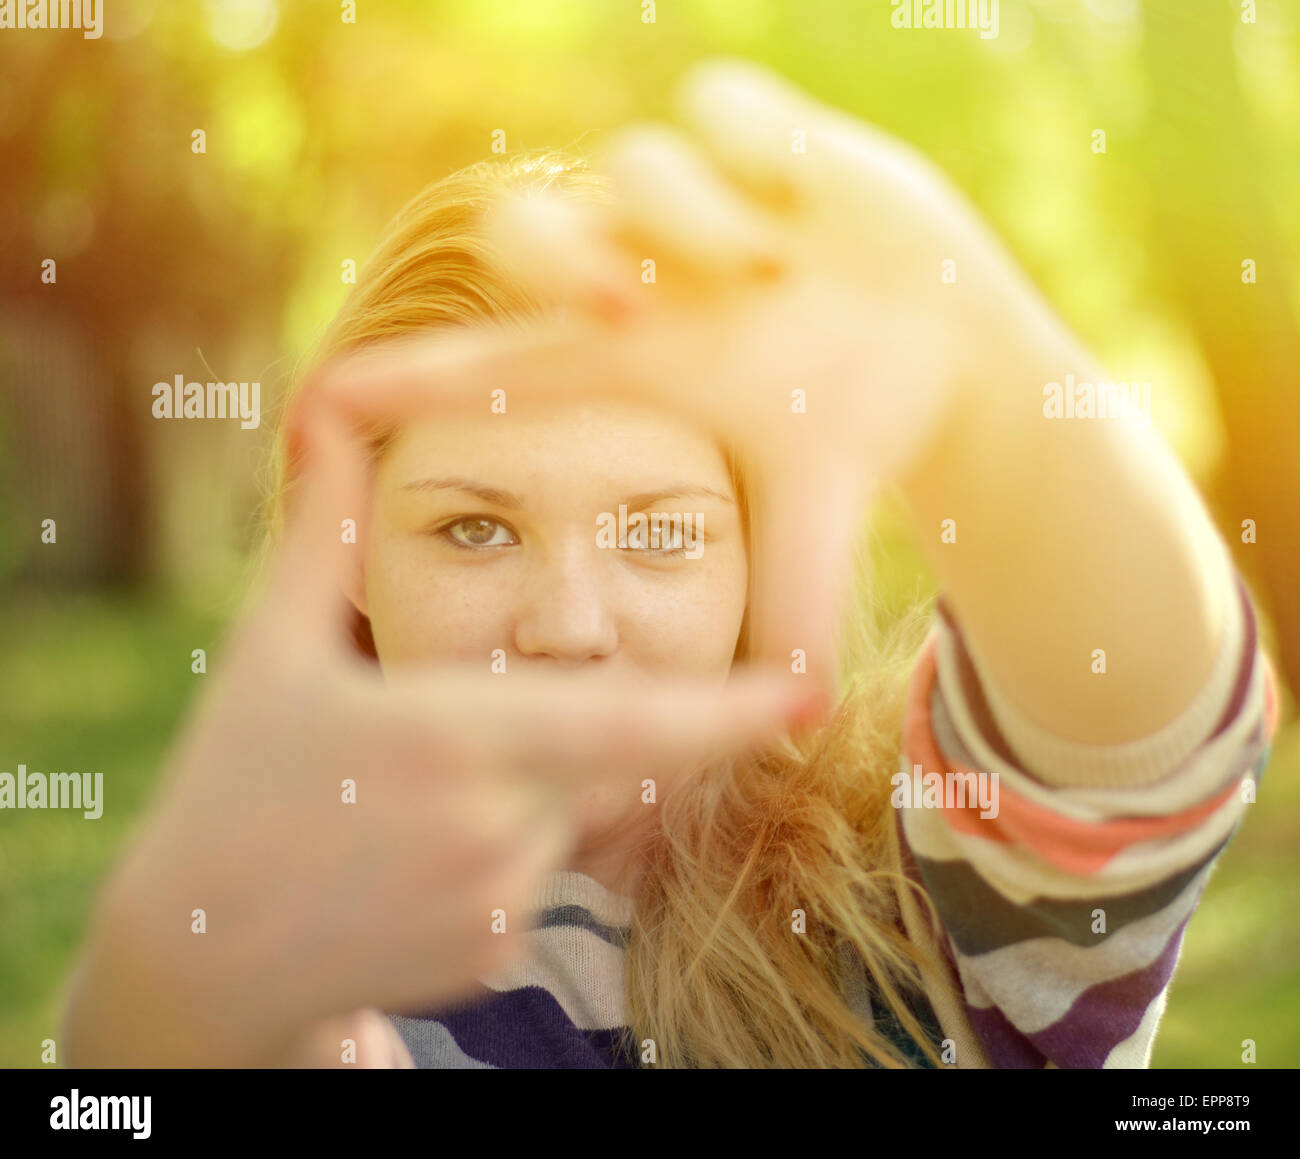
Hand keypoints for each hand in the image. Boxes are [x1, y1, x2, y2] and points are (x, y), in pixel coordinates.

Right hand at [74, 385, 816, 1065]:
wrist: (199, 954)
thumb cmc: (234, 781)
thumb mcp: (273, 648)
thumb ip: (327, 529)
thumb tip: (325, 409)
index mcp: (457, 737)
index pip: (629, 721)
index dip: (727, 711)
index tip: (806, 694)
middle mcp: (498, 827)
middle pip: (612, 758)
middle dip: (588, 726)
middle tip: (491, 720)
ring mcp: (500, 903)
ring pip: (579, 818)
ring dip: (533, 787)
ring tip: (415, 792)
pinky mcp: (495, 959)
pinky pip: (543, 878)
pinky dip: (505, 848)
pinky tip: (410, 852)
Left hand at [312, 61, 1053, 691]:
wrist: (943, 339)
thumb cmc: (853, 423)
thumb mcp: (819, 509)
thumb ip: (799, 599)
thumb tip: (802, 714)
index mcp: (634, 358)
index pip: (502, 362)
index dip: (419, 378)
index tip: (330, 400)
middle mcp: (650, 269)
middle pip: (538, 231)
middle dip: (572, 263)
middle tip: (640, 320)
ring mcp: (704, 199)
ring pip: (643, 167)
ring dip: (701, 222)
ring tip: (778, 274)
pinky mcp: (772, 136)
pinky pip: (726, 105)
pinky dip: (760, 145)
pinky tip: (805, 203)